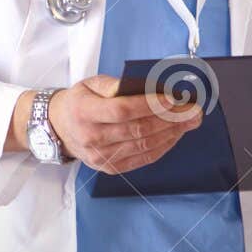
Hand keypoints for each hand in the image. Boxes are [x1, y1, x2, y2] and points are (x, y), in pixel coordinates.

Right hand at [29, 74, 203, 173]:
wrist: (58, 127)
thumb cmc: (79, 102)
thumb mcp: (90, 83)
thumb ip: (114, 84)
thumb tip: (145, 87)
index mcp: (84, 111)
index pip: (122, 110)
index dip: (151, 106)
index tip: (174, 99)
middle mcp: (91, 137)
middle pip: (138, 129)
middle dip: (171, 119)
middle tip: (193, 111)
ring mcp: (101, 156)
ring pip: (144, 145)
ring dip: (172, 133)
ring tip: (190, 122)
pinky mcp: (110, 167)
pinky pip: (143, 158)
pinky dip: (163, 147)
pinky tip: (175, 135)